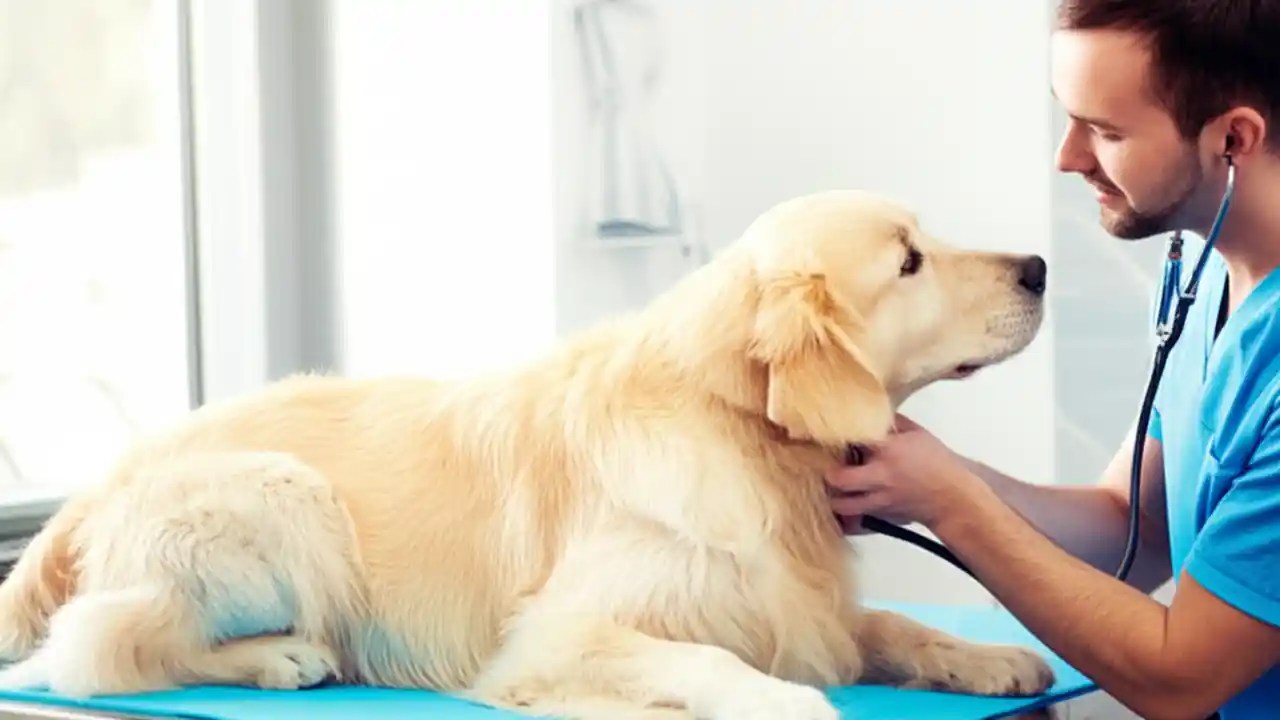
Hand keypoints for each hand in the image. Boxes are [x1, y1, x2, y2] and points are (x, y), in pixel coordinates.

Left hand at [825, 414, 982, 531]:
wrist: (953, 496)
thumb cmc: (937, 462)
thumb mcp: (917, 433)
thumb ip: (892, 422)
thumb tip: (871, 413)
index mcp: (889, 450)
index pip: (852, 441)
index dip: (837, 439)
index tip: (830, 438)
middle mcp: (880, 476)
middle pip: (838, 479)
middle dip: (828, 474)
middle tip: (827, 468)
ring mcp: (879, 500)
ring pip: (842, 505)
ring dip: (833, 498)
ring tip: (833, 489)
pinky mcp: (882, 517)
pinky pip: (855, 522)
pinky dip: (847, 518)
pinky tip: (846, 508)